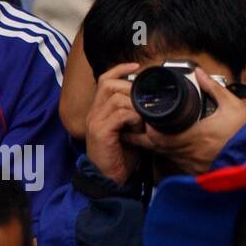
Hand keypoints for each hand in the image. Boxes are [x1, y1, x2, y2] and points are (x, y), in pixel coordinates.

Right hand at [85, 63, 143, 186]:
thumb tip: (151, 98)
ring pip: (117, 98)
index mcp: (100, 109)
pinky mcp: (100, 132)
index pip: (105, 79)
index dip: (120, 69)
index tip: (137, 66)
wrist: (111, 178)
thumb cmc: (123, 154)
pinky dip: (134, 118)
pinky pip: (120, 114)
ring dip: (136, 107)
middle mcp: (94, 112)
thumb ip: (134, 112)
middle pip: (111, 85)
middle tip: (144, 107)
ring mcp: (95, 121)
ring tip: (142, 121)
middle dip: (132, 91)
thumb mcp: (130, 128)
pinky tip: (138, 128)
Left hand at [123, 67, 245, 175]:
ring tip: (151, 135)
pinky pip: (177, 164)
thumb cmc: (244, 130)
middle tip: (136, 129)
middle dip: (144, 138)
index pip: (159, 137)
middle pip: (156, 148)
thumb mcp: (231, 103)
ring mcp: (193, 164)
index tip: (145, 119)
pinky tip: (170, 148)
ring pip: (165, 157)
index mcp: (195, 135)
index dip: (148, 129)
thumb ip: (213, 87)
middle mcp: (190, 152)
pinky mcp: (197, 171)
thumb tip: (199, 73)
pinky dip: (170, 155)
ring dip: (157, 147)